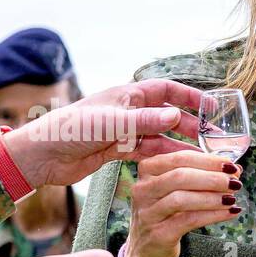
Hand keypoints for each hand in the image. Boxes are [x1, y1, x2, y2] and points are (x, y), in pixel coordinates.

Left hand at [1, 79, 204, 187]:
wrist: (42, 155)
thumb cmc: (71, 129)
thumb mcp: (111, 123)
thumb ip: (144, 121)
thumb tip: (176, 116)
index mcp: (126, 95)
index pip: (166, 90)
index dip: (190, 98)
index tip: (212, 108)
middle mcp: (127, 111)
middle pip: (166, 115)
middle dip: (189, 125)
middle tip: (213, 139)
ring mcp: (122, 132)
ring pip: (158, 137)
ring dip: (178, 145)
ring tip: (201, 157)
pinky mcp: (115, 151)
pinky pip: (145, 153)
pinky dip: (161, 158)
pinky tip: (177, 166)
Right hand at [123, 148, 242, 256]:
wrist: (147, 249)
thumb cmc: (166, 213)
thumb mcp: (177, 189)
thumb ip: (201, 175)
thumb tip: (235, 169)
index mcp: (148, 170)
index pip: (179, 158)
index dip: (207, 161)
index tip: (230, 165)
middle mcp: (143, 189)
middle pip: (179, 176)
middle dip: (212, 178)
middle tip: (235, 182)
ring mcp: (147, 213)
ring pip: (182, 199)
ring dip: (212, 197)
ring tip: (232, 198)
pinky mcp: (158, 234)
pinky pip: (188, 220)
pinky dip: (212, 215)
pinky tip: (229, 212)